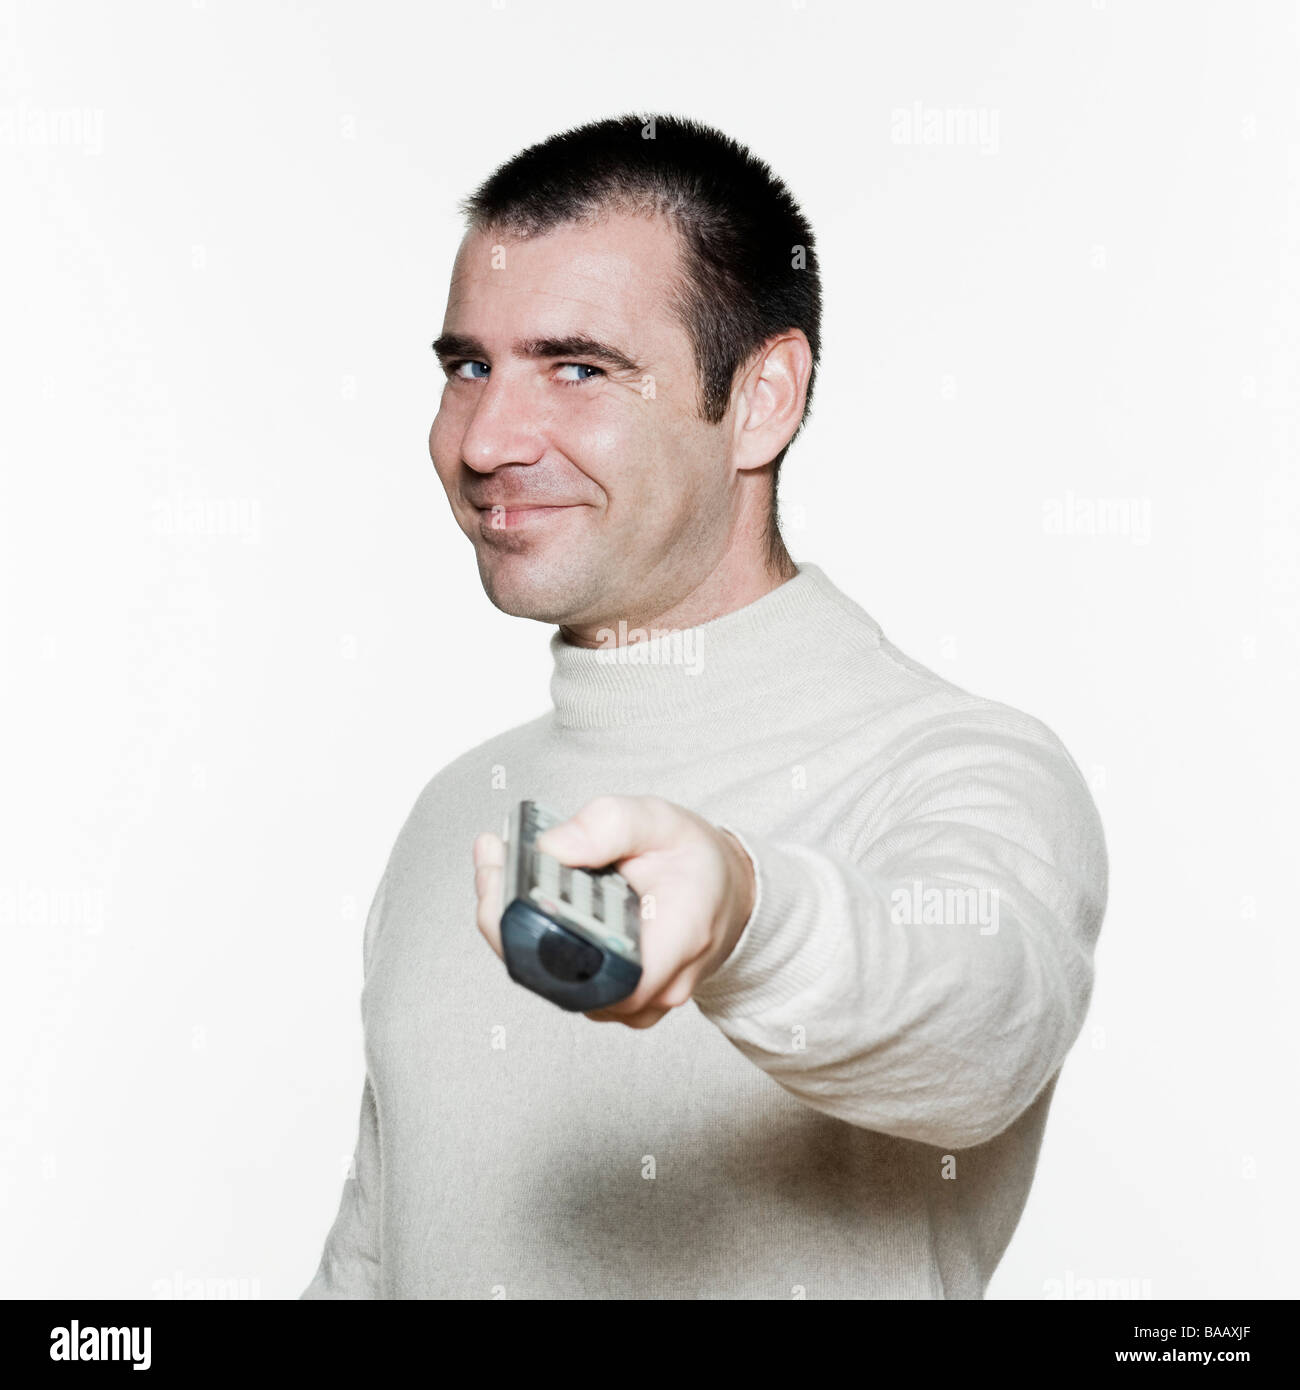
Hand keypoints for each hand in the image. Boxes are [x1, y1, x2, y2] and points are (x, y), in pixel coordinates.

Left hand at [472, 795, 755, 1027]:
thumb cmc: (697, 863)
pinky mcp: (610, 997)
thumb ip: (611, 825)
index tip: (510, 883)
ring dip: (516, 927)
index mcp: (676, 943)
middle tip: (493, 859)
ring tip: (499, 865)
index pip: (598, 970)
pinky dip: (531, 937)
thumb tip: (552, 848)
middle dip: (511, 921)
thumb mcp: (664, 822)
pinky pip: (557, 978)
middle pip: (559, 978)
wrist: (723, 893)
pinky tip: (518, 894)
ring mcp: (630, 1001)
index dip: (542, 935)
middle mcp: (653, 988)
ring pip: (551, 981)